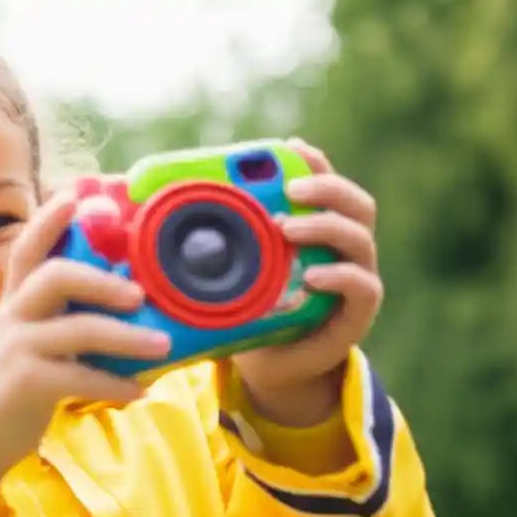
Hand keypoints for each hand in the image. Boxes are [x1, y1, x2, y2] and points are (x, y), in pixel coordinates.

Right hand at [0, 189, 170, 470]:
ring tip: (163, 346)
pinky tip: (139, 391)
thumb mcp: (33, 345)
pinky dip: (115, 384)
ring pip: (77, 329)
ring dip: (126, 337)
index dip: (49, 218)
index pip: (27, 248)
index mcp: (15, 302)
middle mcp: (12, 317)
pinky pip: (79, 377)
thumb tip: (131, 305)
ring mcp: (16, 349)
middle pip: (53, 275)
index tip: (76, 193)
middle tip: (139, 294)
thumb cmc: (15, 388)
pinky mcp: (24, 384)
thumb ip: (65, 320)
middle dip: (101, 279)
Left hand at [230, 137, 382, 426]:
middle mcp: (345, 248)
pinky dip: (340, 277)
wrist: (270, 369)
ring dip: (325, 226)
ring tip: (288, 228)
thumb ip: (219, 239)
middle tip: (289, 189)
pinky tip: (313, 277)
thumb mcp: (235, 271)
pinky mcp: (356, 315)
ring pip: (359, 238)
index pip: (328, 184)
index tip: (288, 147)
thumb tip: (154, 201)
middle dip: (326, 187)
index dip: (314, 162)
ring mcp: (356, 278)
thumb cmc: (251, 312)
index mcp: (320, 229)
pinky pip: (362, 287)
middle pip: (357, 203)